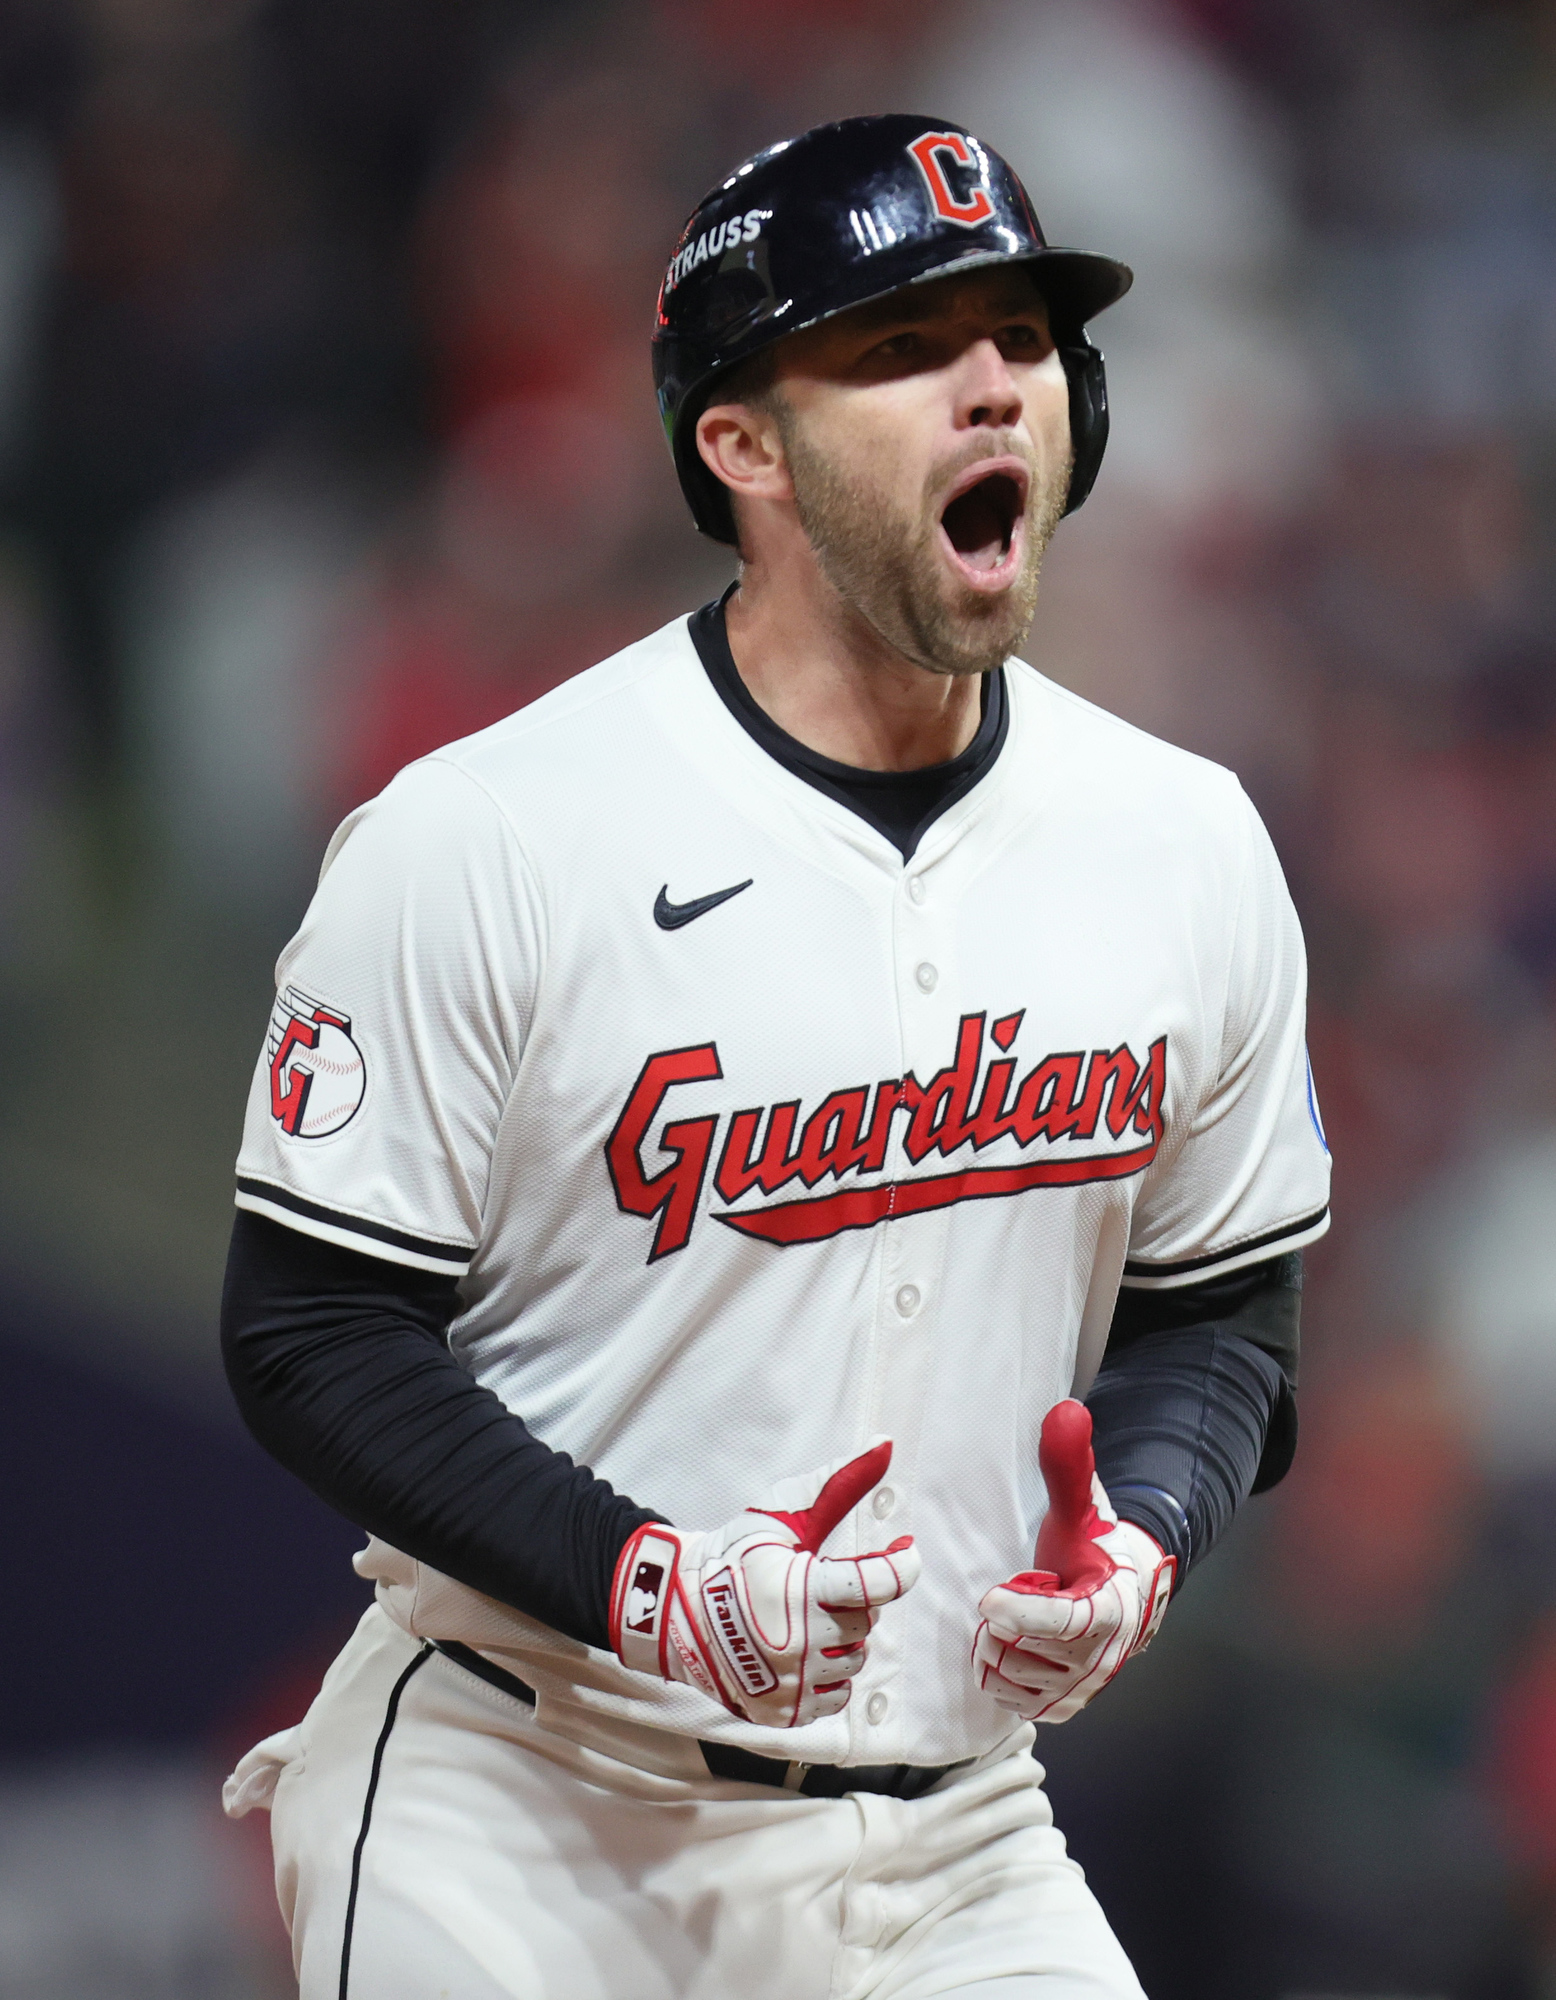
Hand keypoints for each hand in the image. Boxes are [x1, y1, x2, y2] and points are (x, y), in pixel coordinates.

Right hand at [609, 1440, 919, 1727]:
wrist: (675, 1611)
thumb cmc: (733, 1558)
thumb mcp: (782, 1516)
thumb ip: (838, 1485)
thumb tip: (885, 1445)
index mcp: (803, 1590)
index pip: (879, 1585)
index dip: (902, 1566)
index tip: (905, 1552)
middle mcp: (801, 1642)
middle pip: (866, 1623)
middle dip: (850, 1603)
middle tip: (816, 1589)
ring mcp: (791, 1682)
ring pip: (854, 1662)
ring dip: (840, 1641)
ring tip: (803, 1622)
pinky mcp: (783, 1712)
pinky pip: (835, 1698)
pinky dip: (826, 1677)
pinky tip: (800, 1654)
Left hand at [973, 1400, 1174, 1724]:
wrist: (1121, 1592)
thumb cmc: (1093, 1544)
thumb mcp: (1082, 1504)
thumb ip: (1069, 1463)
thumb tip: (1066, 1410)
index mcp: (1111, 1610)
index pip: (1062, 1623)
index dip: (1022, 1611)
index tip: (990, 1597)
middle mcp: (1101, 1660)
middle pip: (1020, 1647)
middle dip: (1006, 1616)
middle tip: (1028, 1588)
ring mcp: (1080, 1690)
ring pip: (1006, 1672)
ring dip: (1000, 1639)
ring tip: (1025, 1612)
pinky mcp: (1059, 1708)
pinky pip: (1004, 1695)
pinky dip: (999, 1667)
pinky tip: (1017, 1638)